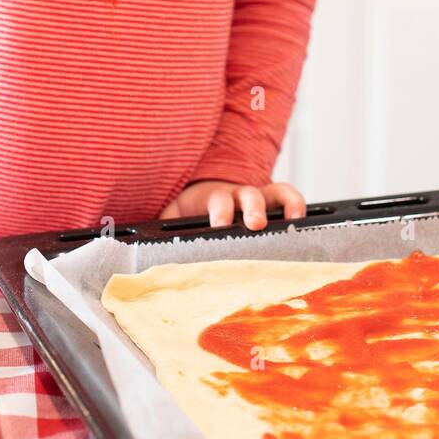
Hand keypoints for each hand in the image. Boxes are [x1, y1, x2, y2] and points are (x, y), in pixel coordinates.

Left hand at [160, 180, 306, 230]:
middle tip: (256, 223)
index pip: (217, 201)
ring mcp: (256, 197)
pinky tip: (301, 220)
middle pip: (247, 195)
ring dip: (282, 204)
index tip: (219, 226)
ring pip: (272, 193)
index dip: (219, 212)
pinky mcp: (271, 202)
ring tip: (290, 221)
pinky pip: (287, 196)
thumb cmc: (188, 215)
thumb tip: (137, 245)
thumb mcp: (173, 218)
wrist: (200, 195)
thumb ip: (162, 229)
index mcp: (211, 199)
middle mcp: (236, 195)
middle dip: (253, 208)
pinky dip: (296, 203)